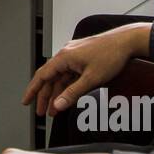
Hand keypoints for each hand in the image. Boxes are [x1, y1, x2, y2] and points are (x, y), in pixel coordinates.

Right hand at [21, 23, 151, 116]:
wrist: (127, 41)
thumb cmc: (111, 55)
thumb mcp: (91, 79)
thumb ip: (73, 93)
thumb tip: (57, 105)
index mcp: (64, 57)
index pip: (41, 76)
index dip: (32, 90)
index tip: (26, 102)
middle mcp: (66, 55)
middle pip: (49, 78)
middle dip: (44, 96)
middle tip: (41, 111)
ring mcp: (74, 56)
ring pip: (60, 77)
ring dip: (57, 93)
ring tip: (55, 110)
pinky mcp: (82, 58)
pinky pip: (69, 74)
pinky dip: (67, 86)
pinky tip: (67, 97)